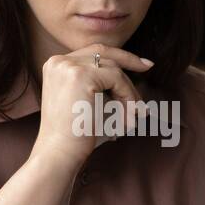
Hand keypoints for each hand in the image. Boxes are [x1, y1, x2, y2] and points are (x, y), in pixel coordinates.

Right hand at [30, 43, 153, 169]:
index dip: (117, 56)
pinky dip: (127, 96)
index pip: (92, 52)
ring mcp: (68, 67)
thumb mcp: (87, 101)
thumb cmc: (75, 133)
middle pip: (103, 52)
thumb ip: (101, 84)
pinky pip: (117, 78)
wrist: (59, 152)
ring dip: (128, 91)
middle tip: (148, 66)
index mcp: (56, 66)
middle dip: (129, 59)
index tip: (139, 63)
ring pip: (113, 68)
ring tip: (134, 113)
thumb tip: (132, 76)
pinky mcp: (80, 76)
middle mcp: (59, 61)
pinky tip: (128, 115)